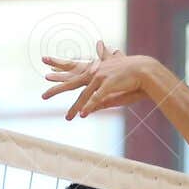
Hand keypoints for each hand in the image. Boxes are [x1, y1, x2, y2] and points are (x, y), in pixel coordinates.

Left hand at [41, 43, 164, 119]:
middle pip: (72, 83)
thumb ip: (102, 95)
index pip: (73, 74)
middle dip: (56, 89)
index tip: (47, 74)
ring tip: (68, 118)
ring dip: (76, 108)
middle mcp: (95, 73)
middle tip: (43, 95)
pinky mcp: (109, 84)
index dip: (60, 74)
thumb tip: (95, 101)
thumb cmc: (131, 78)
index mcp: (95, 71)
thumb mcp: (114, 87)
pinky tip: (83, 114)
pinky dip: (90, 107)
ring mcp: (101, 78)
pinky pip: (97, 98)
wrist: (146, 71)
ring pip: (84, 95)